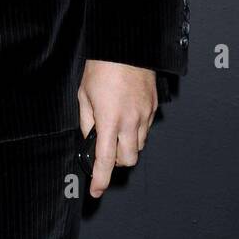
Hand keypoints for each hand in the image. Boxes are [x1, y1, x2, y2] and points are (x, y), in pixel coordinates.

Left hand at [78, 59, 157, 197]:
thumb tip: (90, 138)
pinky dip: (136, 131)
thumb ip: (87, 121)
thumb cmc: (101, 68)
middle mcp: (130, 122)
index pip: (105, 160)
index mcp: (109, 120)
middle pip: (128, 160)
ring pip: (139, 146)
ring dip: (127, 146)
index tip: (95, 191)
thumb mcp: (84, 94)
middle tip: (106, 150)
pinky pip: (146, 129)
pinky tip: (127, 116)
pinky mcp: (154, 108)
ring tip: (116, 129)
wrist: (125, 47)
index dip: (100, 179)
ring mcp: (145, 116)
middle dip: (117, 162)